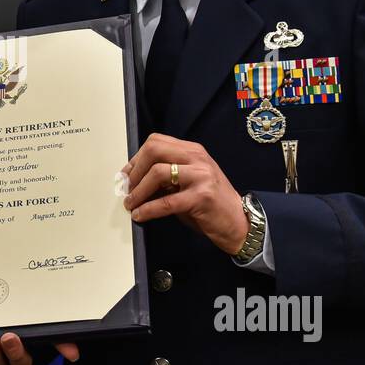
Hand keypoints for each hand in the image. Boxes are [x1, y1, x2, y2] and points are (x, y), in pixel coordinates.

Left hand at [121, 133, 249, 254]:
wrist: (238, 222)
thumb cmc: (210, 203)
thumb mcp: (189, 182)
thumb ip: (166, 176)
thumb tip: (134, 180)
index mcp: (192, 151)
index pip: (156, 142)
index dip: (136, 158)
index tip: (126, 175)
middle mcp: (197, 158)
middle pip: (154, 151)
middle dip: (135, 171)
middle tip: (127, 189)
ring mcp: (201, 176)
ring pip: (158, 173)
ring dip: (139, 190)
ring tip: (131, 203)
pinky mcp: (201, 197)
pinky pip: (166, 201)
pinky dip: (148, 209)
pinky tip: (140, 215)